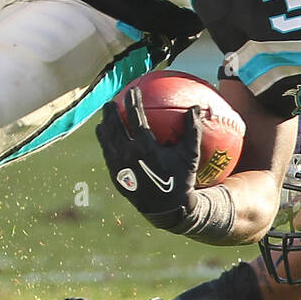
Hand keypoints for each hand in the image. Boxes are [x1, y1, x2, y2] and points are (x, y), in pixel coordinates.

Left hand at [96, 88, 201, 231]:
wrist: (166, 209)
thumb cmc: (180, 180)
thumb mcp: (190, 156)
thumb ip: (193, 131)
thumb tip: (196, 107)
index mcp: (145, 147)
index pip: (135, 117)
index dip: (133, 100)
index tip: (133, 89)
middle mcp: (127, 155)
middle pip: (113, 125)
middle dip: (111, 111)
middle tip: (113, 101)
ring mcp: (118, 166)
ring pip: (105, 139)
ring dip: (104, 125)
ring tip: (105, 116)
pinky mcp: (113, 175)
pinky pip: (106, 153)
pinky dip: (105, 141)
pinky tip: (107, 137)